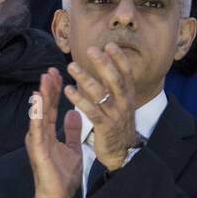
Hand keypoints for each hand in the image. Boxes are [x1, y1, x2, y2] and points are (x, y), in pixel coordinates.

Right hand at [25, 67, 81, 197]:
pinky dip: (36, 115)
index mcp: (47, 135)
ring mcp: (37, 142)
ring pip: (39, 115)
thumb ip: (72, 131)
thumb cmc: (63, 176)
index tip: (58, 74)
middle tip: (51, 69)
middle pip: (44, 108)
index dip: (54, 91)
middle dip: (48, 88)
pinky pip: (37, 130)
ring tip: (44, 79)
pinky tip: (37, 102)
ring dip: (41, 97)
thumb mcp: (72, 148)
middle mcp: (39, 136)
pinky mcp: (37, 150)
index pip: (51, 108)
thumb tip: (74, 113)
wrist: (57, 197)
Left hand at [63, 44, 139, 171]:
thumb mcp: (120, 105)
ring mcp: (115, 115)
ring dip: (85, 78)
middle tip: (90, 50)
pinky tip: (68, 90)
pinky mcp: (105, 127)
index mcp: (128, 96)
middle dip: (103, 63)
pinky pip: (91, 111)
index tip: (109, 44)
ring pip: (100, 93)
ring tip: (71, 67)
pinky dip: (79, 100)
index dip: (119, 58)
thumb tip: (107, 68)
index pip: (126, 73)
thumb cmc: (117, 127)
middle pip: (115, 79)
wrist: (122, 153)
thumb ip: (114, 88)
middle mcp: (124, 103)